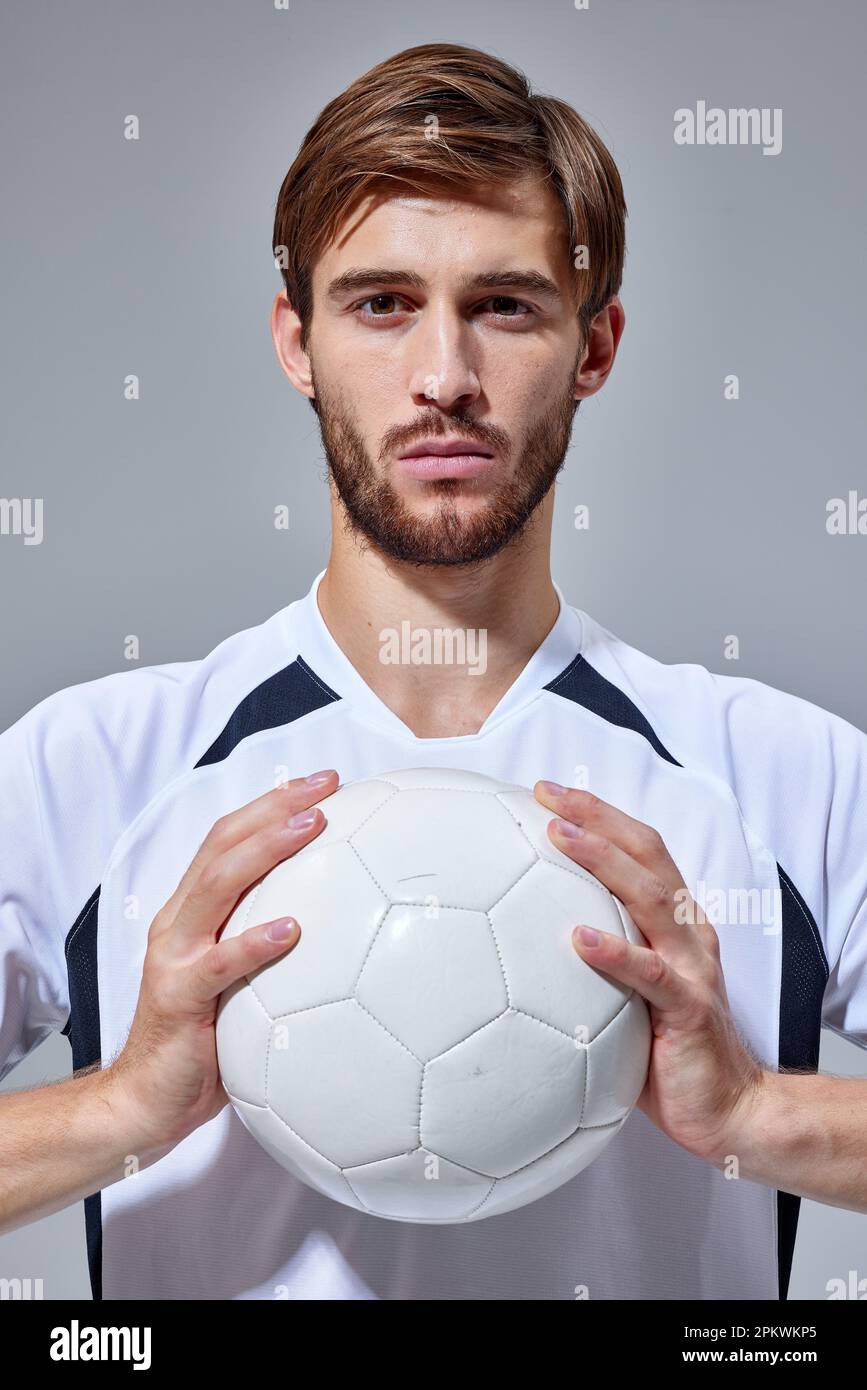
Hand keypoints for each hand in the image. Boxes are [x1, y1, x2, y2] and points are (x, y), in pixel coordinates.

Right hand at [104, 769, 339, 1150]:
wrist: (146, 1101)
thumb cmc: (203, 1039)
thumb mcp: (239, 980)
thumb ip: (269, 944)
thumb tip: (342, 922)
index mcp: (192, 912)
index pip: (228, 838)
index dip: (273, 803)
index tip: (325, 782)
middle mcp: (179, 923)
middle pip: (224, 844)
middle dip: (276, 806)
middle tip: (328, 785)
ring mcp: (174, 957)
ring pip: (218, 886)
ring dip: (267, 850)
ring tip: (313, 828)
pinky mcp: (178, 998)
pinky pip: (219, 964)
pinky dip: (255, 941)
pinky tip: (292, 929)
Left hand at [534, 781, 765, 1165]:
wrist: (732, 1112)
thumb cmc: (669, 1052)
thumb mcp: (629, 991)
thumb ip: (598, 959)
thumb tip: (523, 940)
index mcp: (676, 922)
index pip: (641, 849)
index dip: (599, 814)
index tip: (548, 792)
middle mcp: (688, 933)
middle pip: (646, 854)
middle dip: (596, 817)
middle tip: (546, 795)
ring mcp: (692, 967)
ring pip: (649, 898)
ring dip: (602, 862)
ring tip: (560, 837)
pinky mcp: (688, 1009)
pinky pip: (650, 973)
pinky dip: (614, 951)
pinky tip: (578, 937)